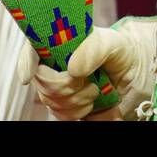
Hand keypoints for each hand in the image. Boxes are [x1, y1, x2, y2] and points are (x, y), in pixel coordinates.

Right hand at [17, 28, 144, 120]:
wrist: (130, 75)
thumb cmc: (118, 51)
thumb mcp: (113, 42)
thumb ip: (95, 49)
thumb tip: (73, 69)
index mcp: (57, 42)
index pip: (31, 49)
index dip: (26, 63)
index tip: (28, 76)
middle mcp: (51, 65)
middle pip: (41, 82)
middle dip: (65, 86)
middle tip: (87, 81)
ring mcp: (55, 86)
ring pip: (51, 101)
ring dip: (76, 100)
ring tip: (94, 89)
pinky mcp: (63, 105)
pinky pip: (60, 114)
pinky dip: (77, 112)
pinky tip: (90, 102)